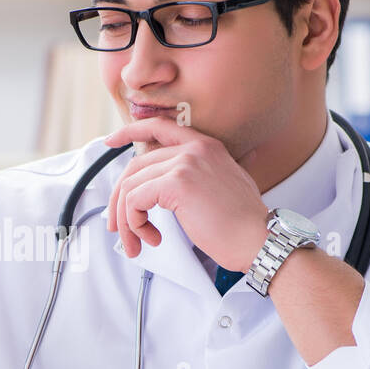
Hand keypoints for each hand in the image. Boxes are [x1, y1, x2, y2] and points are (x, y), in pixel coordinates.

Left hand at [104, 118, 269, 271]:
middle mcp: (194, 149)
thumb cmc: (241, 225)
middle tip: (118, 227)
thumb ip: (193, 178)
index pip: (158, 127)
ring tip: (138, 241)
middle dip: (120, 200)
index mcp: (205, 146)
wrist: (259, 239)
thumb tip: (159, 190)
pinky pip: (134, 200)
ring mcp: (185, 163)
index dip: (129, 132)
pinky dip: (134, 223)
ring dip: (127, 220)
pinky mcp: (177, 184)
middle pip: (135, 166)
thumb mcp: (220, 187)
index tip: (110, 141)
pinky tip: (152, 236)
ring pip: (130, 186)